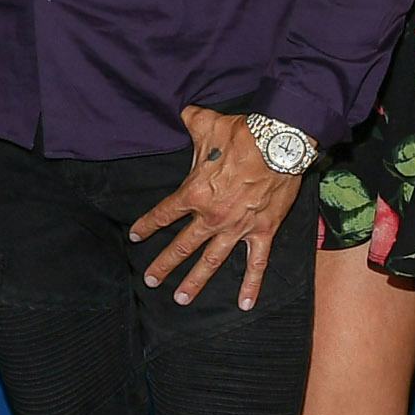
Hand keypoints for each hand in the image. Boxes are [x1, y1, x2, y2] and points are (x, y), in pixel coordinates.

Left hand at [128, 106, 301, 309]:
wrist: (279, 143)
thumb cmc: (242, 134)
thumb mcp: (208, 124)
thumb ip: (190, 120)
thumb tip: (182, 110)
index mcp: (194, 193)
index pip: (164, 213)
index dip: (148, 225)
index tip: (136, 236)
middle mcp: (212, 216)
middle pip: (182, 246)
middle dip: (164, 265)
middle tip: (150, 280)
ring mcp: (237, 227)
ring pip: (211, 261)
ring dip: (195, 281)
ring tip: (181, 298)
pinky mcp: (262, 231)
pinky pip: (256, 263)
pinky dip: (252, 285)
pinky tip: (245, 304)